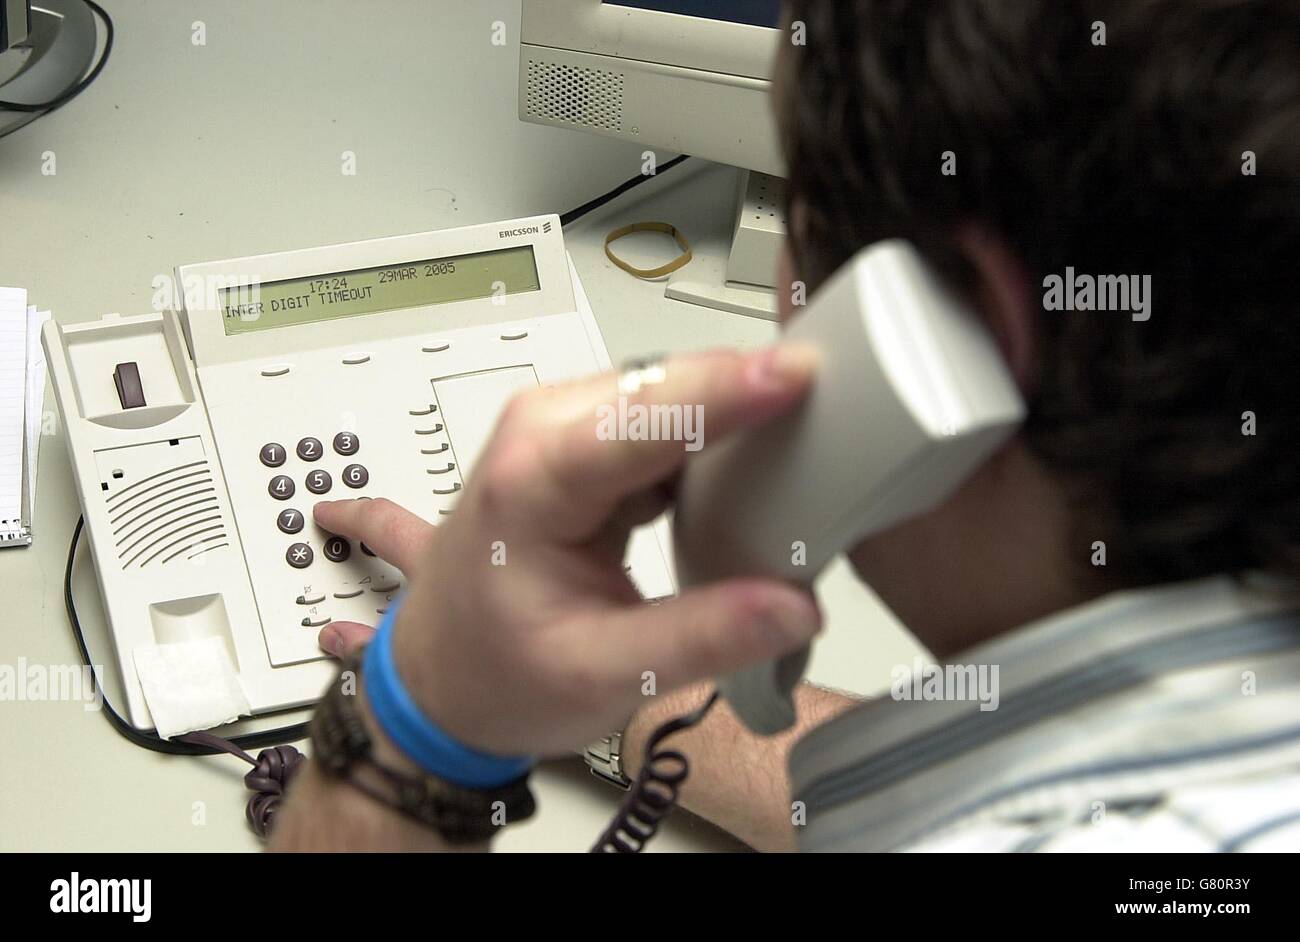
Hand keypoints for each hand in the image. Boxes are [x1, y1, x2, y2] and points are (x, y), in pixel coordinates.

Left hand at [313, 346, 821, 756]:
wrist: (436, 683)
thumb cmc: (493, 677)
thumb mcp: (603, 675)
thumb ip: (701, 638)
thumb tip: (792, 606)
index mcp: (531, 481)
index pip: (643, 414)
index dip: (727, 389)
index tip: (799, 373)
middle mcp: (540, 432)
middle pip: (666, 384)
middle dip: (748, 391)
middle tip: (831, 420)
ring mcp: (559, 430)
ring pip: (670, 392)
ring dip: (736, 413)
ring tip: (802, 446)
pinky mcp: (583, 444)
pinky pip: (663, 417)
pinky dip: (712, 435)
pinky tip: (751, 464)